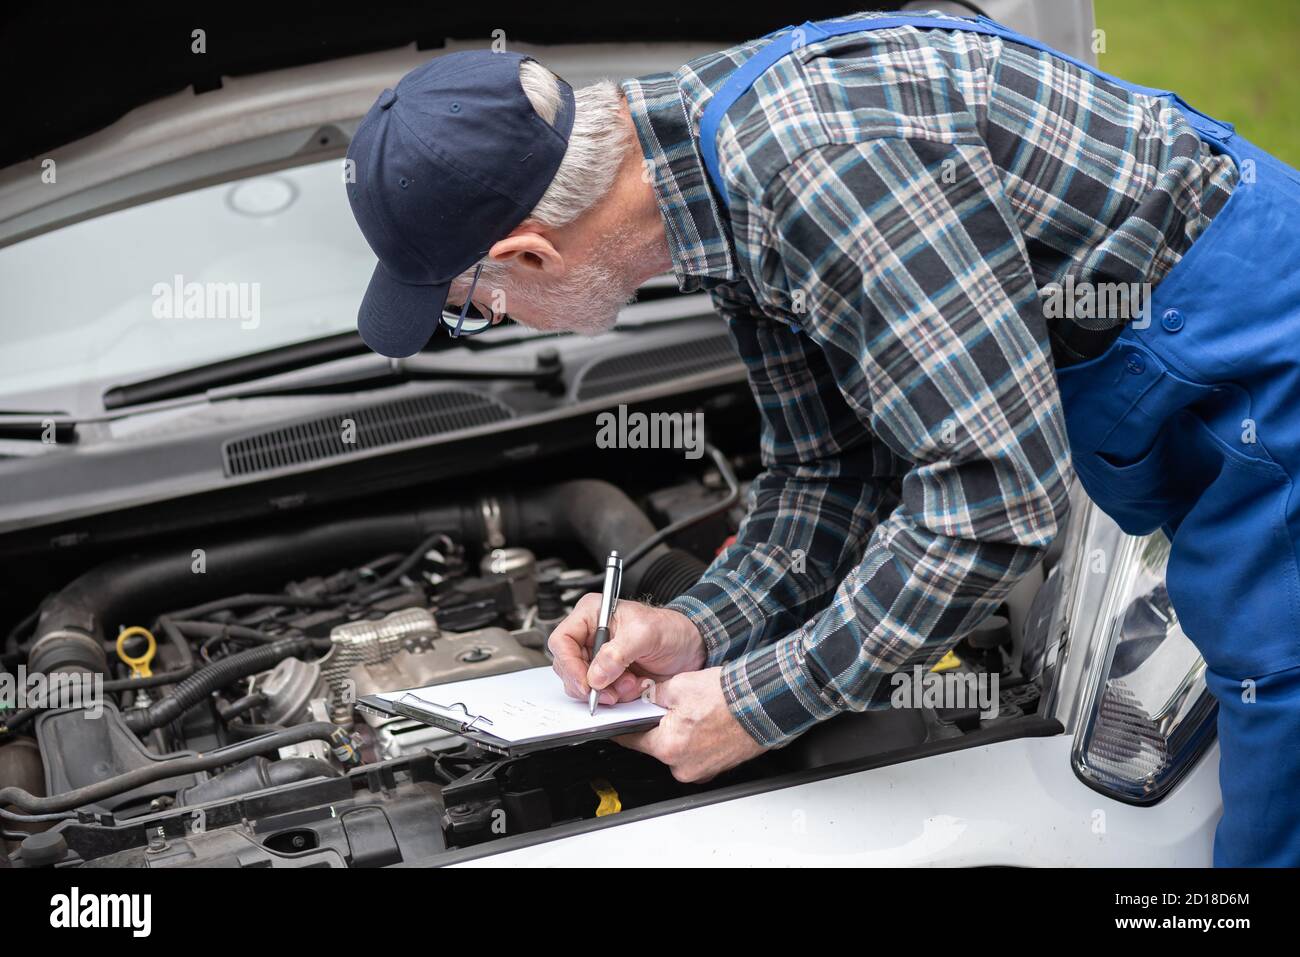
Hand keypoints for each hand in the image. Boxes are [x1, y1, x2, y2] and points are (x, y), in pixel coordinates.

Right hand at [548, 595, 705, 704]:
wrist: (691, 648)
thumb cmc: (671, 629)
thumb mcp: (646, 634)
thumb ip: (619, 653)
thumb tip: (595, 675)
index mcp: (592, 614)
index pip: (561, 641)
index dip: (569, 664)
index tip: (586, 683)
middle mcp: (591, 636)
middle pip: (567, 667)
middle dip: (589, 683)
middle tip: (611, 691)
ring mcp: (598, 658)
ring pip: (581, 684)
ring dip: (605, 691)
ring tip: (631, 684)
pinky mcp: (609, 677)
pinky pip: (599, 694)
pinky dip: (615, 697)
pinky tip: (634, 687)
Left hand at [615, 668, 765, 782]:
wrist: (763, 704)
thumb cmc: (728, 697)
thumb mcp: (679, 685)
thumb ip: (651, 694)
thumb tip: (639, 697)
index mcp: (668, 747)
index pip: (630, 738)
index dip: (624, 723)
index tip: (621, 718)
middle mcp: (682, 767)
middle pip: (655, 745)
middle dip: (658, 725)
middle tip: (671, 706)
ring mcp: (700, 771)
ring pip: (677, 750)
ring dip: (679, 733)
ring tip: (695, 713)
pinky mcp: (715, 769)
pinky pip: (695, 755)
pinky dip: (696, 741)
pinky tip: (706, 722)